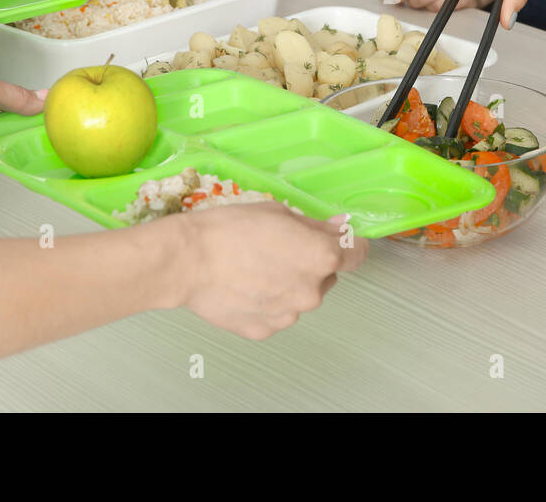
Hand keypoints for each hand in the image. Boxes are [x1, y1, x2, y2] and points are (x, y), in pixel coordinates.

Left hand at [0, 61, 44, 173]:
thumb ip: (18, 97)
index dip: (24, 109)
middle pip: (0, 125)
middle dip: (19, 130)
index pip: (4, 101)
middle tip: (45, 137)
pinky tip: (17, 165)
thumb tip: (44, 100)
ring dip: (10, 148)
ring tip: (36, 153)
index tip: (46, 118)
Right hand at [174, 205, 365, 339]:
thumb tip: (341, 227)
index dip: (348, 244)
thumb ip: (317, 226)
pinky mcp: (265, 331)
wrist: (188, 261)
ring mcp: (289, 316)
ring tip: (254, 269)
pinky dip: (266, 302)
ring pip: (299, 297)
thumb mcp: (279, 214)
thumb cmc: (231, 229)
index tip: (337, 239)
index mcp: (321, 257)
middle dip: (309, 264)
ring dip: (287, 284)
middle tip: (277, 250)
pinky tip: (243, 286)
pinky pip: (275, 313)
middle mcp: (312, 292)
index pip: (357, 254)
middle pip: (325, 277)